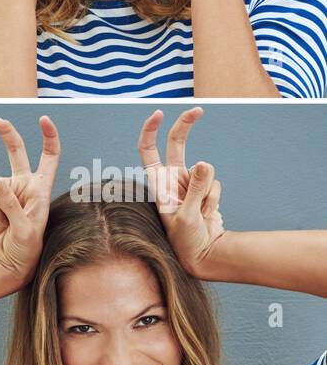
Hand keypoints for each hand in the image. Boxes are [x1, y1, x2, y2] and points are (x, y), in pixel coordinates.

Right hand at [0, 116, 60, 281]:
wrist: (6, 265)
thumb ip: (11, 203)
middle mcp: (24, 187)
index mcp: (42, 189)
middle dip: (7, 135)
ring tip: (6, 223)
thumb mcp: (25, 229)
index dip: (48, 137)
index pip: (49, 157)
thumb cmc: (26, 250)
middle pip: (17, 153)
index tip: (43, 120)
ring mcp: (6, 194)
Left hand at [137, 107, 224, 274]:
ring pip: (207, 169)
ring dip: (208, 190)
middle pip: (178, 144)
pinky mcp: (206, 190)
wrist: (203, 255)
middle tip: (198, 109)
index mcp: (157, 184)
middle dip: (186, 125)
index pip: (148, 151)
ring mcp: (190, 184)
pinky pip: (216, 183)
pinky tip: (208, 215)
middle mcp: (171, 180)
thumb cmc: (185, 241)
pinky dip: (214, 199)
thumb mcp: (188, 216)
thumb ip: (197, 189)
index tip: (159, 114)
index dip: (151, 131)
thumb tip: (205, 162)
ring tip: (200, 213)